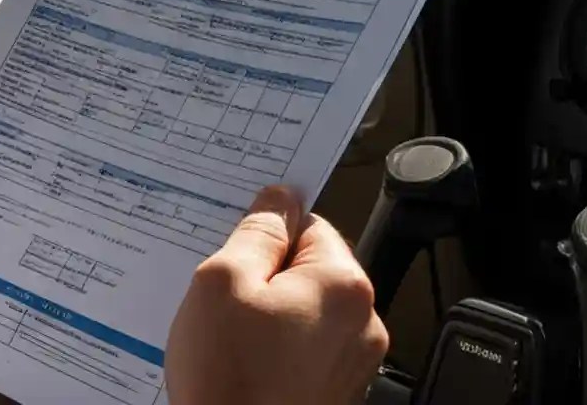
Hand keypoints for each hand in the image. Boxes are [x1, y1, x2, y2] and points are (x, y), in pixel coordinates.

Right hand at [165, 186, 388, 404]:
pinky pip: (308, 348)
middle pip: (312, 270)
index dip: (265, 236)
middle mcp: (365, 322)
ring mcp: (355, 363)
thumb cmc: (228, 377)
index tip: (236, 254)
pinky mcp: (338, 392)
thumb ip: (255, 233)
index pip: (309, 225)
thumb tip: (278, 200)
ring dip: (271, 315)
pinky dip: (278, 348)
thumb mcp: (221, 281)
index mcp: (343, 285)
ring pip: (308, 311)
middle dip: (267, 277)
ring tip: (232, 339)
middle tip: (225, 301)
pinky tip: (245, 364)